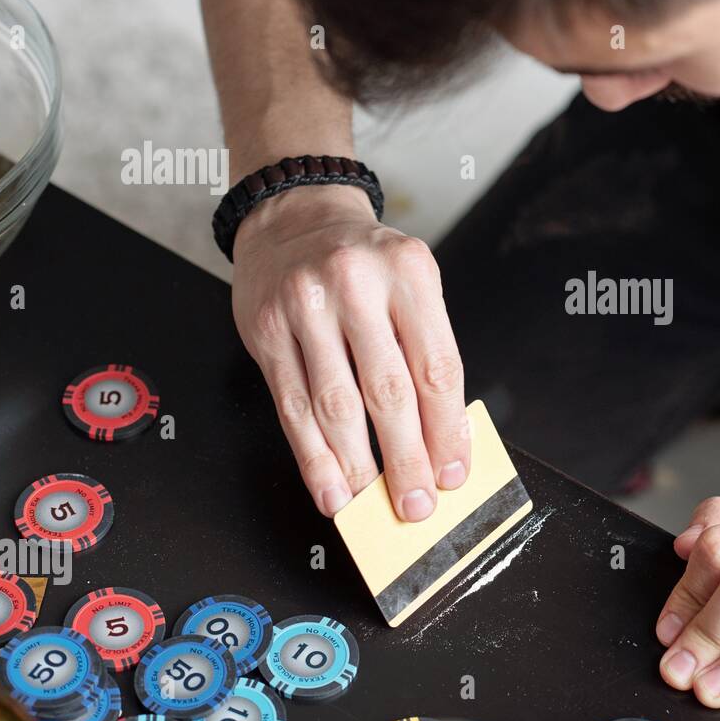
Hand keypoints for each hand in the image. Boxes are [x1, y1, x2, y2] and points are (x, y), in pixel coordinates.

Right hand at [232, 185, 469, 520]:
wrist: (295, 217)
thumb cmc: (365, 264)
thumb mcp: (410, 286)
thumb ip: (426, 353)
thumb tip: (443, 441)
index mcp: (410, 273)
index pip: (436, 367)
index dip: (447, 431)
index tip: (453, 473)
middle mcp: (358, 285)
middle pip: (388, 392)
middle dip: (406, 460)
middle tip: (417, 503)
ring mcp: (306, 306)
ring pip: (336, 406)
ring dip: (356, 467)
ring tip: (372, 503)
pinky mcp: (266, 329)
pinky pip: (292, 406)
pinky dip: (313, 457)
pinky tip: (330, 487)